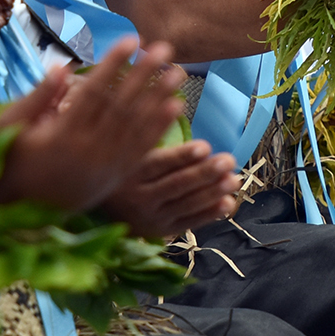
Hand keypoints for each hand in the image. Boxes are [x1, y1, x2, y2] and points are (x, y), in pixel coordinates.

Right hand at [0, 36, 185, 211]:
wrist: (16, 211)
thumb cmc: (9, 158)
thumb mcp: (11, 126)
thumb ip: (39, 97)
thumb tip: (63, 67)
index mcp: (60, 137)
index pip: (94, 93)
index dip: (113, 65)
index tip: (131, 39)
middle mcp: (86, 153)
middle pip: (122, 107)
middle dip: (144, 75)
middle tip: (164, 48)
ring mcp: (103, 168)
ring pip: (137, 128)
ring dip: (159, 98)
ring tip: (178, 72)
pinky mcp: (112, 179)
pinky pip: (141, 151)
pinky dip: (159, 129)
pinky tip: (175, 107)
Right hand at [96, 140, 240, 236]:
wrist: (100, 208)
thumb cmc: (120, 169)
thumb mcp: (127, 149)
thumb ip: (148, 131)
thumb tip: (172, 104)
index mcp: (129, 172)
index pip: (159, 163)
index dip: (183, 156)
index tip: (206, 146)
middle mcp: (138, 197)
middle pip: (177, 184)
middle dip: (206, 173)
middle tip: (229, 160)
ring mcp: (150, 217)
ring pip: (186, 204)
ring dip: (213, 192)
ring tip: (234, 179)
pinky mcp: (160, 231)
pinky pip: (188, 223)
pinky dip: (209, 214)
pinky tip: (227, 203)